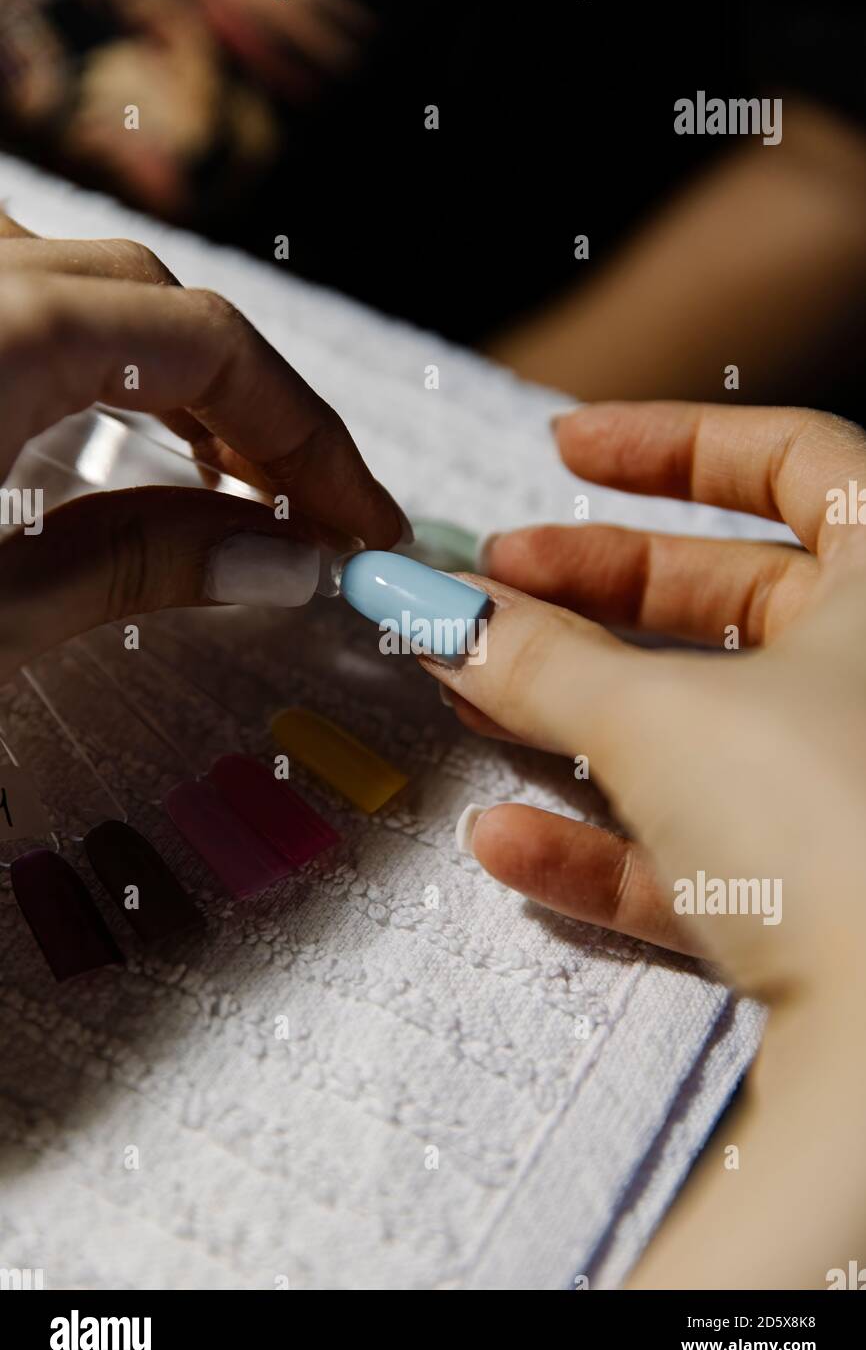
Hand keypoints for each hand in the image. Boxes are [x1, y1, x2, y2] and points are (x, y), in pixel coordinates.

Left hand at [0, 211, 405, 679]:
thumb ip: (137, 564)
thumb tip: (277, 561)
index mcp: (3, 330)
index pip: (215, 348)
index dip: (311, 436)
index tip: (363, 518)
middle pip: (162, 303)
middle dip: (256, 407)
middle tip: (314, 512)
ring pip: (90, 284)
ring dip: (180, 370)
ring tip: (233, 471)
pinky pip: (26, 292)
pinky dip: (95, 349)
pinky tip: (115, 416)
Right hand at [430, 400, 865, 981]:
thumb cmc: (831, 826)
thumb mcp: (659, 720)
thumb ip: (536, 661)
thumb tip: (426, 607)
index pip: (798, 463)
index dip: (671, 443)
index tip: (561, 451)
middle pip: (726, 601)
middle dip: (591, 593)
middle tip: (488, 593)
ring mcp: (853, 796)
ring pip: (703, 730)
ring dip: (580, 716)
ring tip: (471, 695)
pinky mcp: (823, 906)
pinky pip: (707, 852)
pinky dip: (610, 844)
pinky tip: (508, 841)